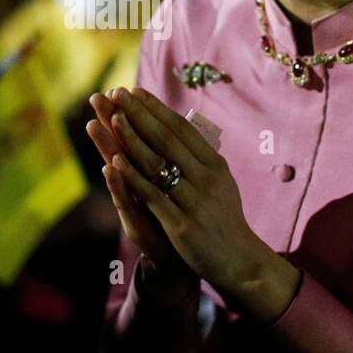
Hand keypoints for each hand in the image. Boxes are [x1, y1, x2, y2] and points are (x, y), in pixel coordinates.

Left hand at [96, 86, 301, 321]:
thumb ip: (201, 157)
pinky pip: (153, 196)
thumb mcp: (220, 183)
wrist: (239, 261)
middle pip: (168, 139)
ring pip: (158, 163)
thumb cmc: (224, 219)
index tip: (134, 91)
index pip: (182, 129)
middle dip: (140, 114)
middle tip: (117, 92)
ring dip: (133, 138)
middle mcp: (207, 178)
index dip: (156, 109)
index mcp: (215, 165)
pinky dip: (133, 177)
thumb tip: (180, 127)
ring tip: (113, 117)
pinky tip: (114, 162)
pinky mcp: (182, 225)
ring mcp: (195, 201)